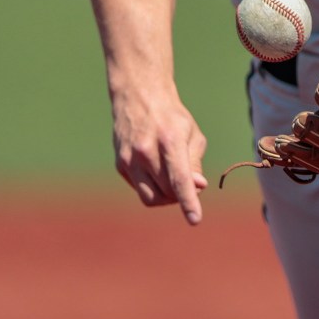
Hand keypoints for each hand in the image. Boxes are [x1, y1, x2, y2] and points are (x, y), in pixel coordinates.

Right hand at [111, 85, 207, 224]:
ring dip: (167, 197)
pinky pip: (141, 190)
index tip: (195, 220)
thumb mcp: (192, 135)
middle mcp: (145, 151)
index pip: (179, 178)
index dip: (188, 201)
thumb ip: (195, 163)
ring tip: (174, 181)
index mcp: (169, 140)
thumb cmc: (172, 117)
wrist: (139, 98)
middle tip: (191, 182)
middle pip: (167, 192)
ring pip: (151, 198)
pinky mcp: (120, 165)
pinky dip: (153, 188)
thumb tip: (198, 187)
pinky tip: (158, 171)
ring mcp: (129, 159)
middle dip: (182, 194)